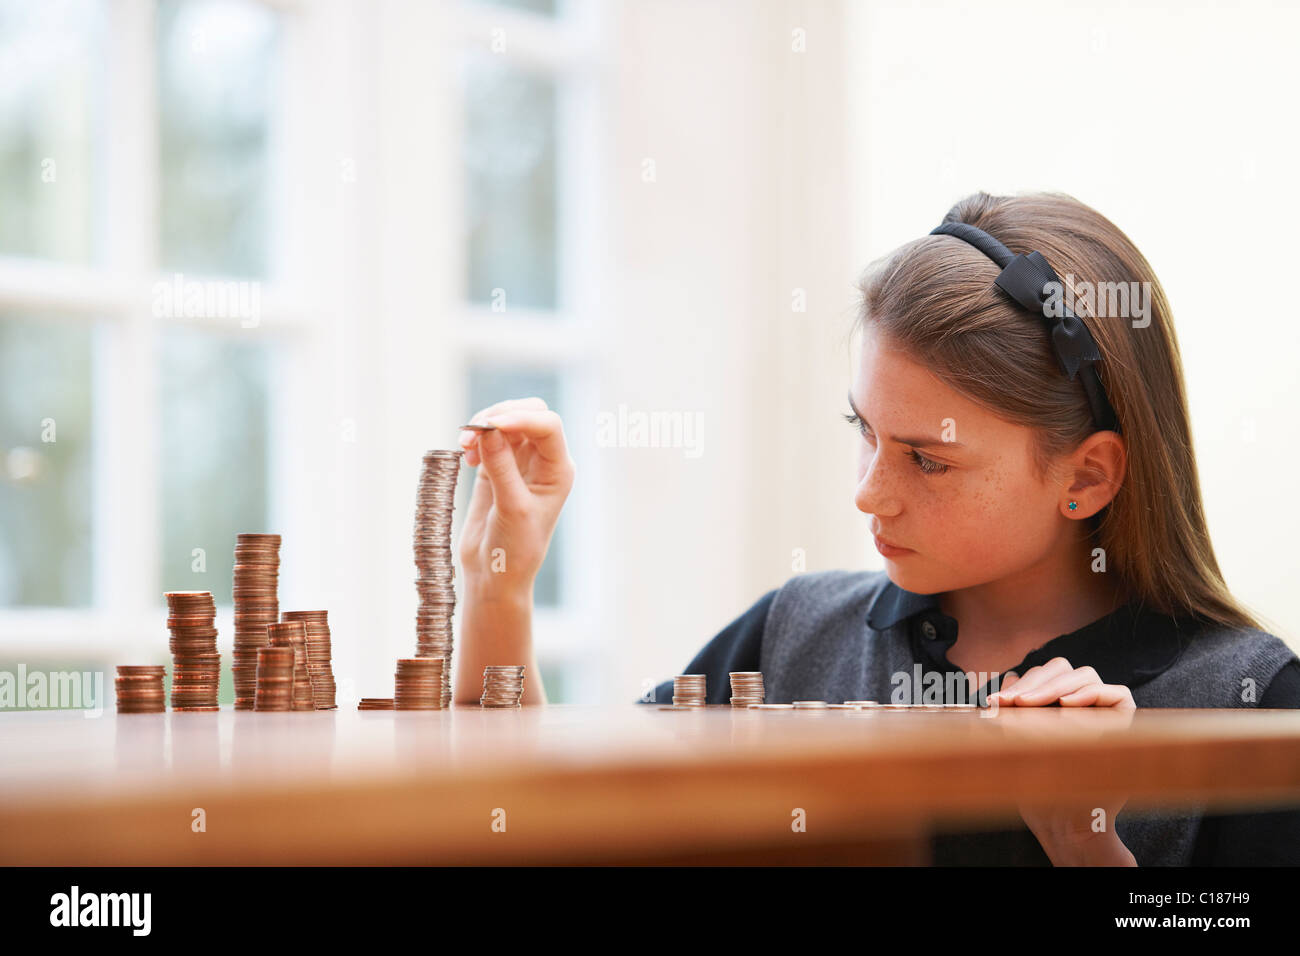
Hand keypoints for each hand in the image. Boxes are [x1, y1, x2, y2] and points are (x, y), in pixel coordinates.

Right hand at [457, 397, 575, 596]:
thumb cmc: (515, 549)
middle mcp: (543, 461)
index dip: (521, 418)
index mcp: (559, 470)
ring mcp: (520, 462)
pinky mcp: (496, 467)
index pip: (548, 426)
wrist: (495, 574)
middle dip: (501, 414)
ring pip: (506, 422)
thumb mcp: (511, 508)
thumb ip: (501, 467)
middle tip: (473, 430)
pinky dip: (475, 439)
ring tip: (464, 446)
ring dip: (483, 425)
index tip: (490, 426)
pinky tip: (466, 457)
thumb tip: (487, 430)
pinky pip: (487, 438)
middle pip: (529, 413)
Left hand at [990, 657, 1136, 864]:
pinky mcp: (1125, 724)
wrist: (1063, 821)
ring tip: (1030, 703)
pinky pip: (1118, 693)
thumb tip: (1008, 676)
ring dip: (1054, 685)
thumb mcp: (1015, 741)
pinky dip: (1091, 693)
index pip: (1043, 674)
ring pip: (1086, 675)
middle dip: (1033, 681)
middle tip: (1011, 701)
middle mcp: (1080, 703)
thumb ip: (1012, 710)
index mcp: (1055, 703)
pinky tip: (1065, 704)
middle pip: (1063, 669)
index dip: (1021, 681)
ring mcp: (1103, 712)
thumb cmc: (1038, 783)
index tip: (997, 700)